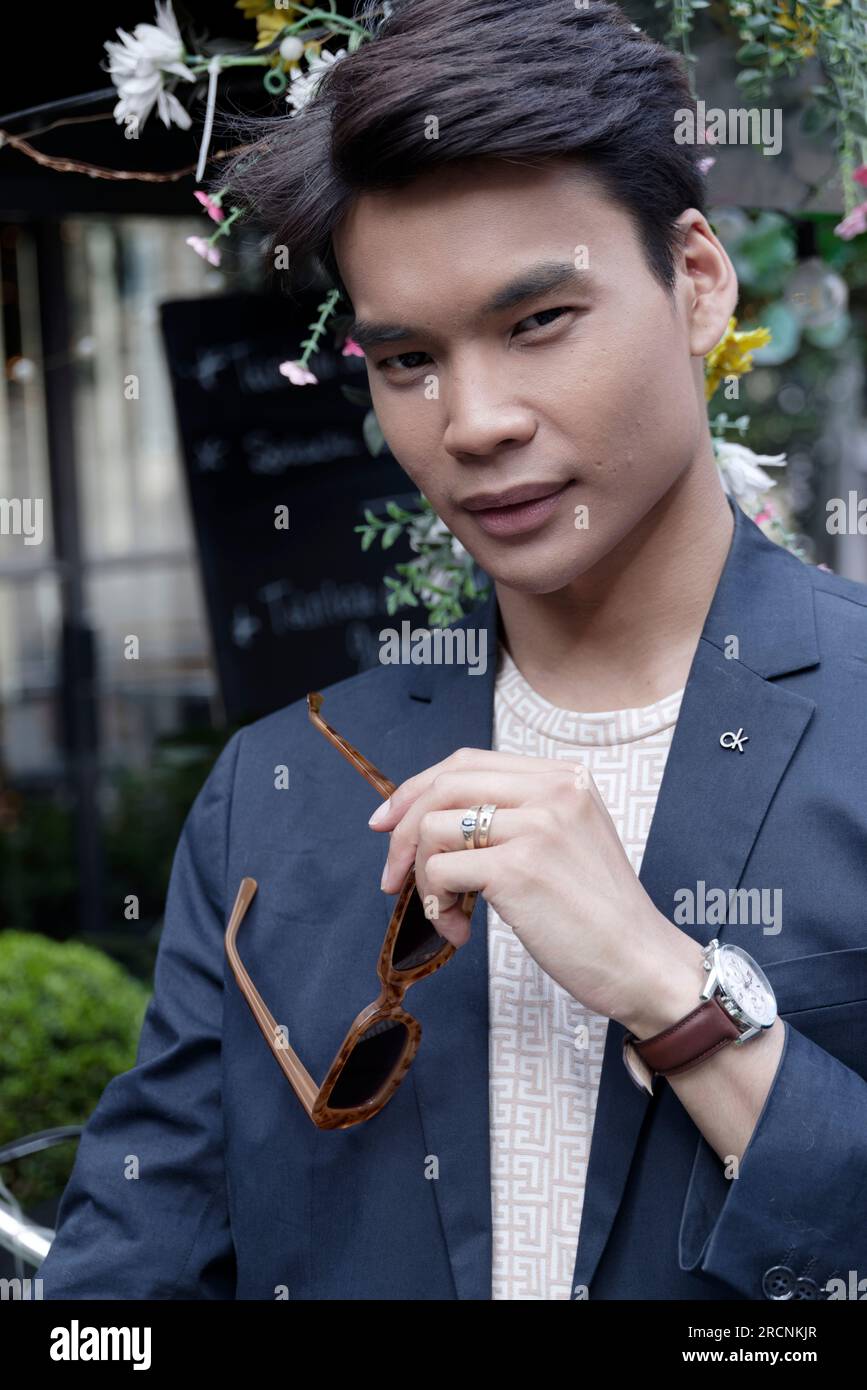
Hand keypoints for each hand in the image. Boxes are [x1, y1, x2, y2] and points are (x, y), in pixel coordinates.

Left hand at [368, 746, 699, 1029]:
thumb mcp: (566, 841)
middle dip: (404, 832)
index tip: (388, 821)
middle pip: (444, 786)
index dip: (418, 789)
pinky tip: (462, 932)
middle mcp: (553, 790)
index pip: (468, 762)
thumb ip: (516, 816)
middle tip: (392, 877)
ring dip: (425, 880)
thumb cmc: (597, 915)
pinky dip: (438, 905)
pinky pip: (441, 872)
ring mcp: (537, 826)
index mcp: (564, 778)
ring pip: (435, 830)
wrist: (641, 962)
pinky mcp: (519, 869)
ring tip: (450, 914)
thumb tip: (431, 819)